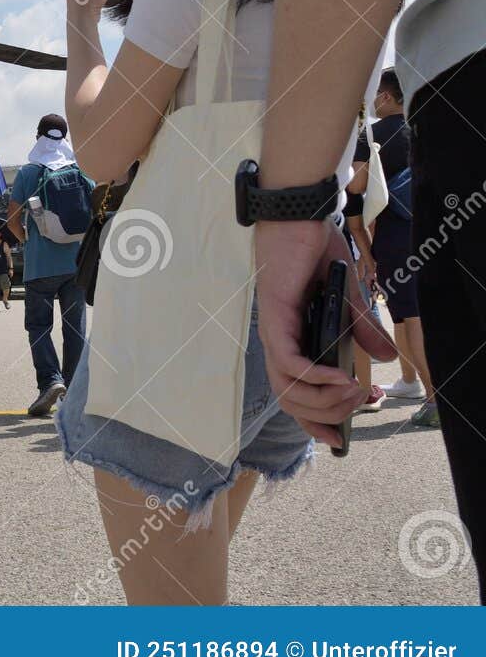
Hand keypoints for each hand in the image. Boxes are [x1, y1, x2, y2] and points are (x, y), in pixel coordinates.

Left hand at [255, 219, 397, 448]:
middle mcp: (277, 340)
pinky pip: (289, 362)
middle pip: (289, 398)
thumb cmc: (316, 252)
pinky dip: (314, 377)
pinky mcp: (274, 318)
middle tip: (358, 406)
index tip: (339, 438)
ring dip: (324, 399)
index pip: (293, 392)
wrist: (300, 218)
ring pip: (287, 387)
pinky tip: (339, 381)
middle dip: (325, 413)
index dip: (313, 419)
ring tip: (354, 394)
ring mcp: (273, 330)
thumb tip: (382, 357)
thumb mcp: (349, 297)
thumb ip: (362, 328)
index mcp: (292, 339)